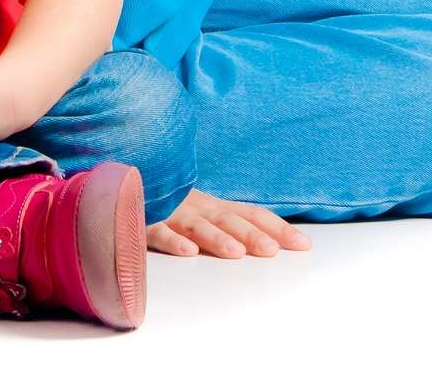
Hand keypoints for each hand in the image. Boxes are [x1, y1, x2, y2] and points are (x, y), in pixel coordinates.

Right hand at [146, 188, 311, 257]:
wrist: (125, 179)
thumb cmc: (168, 203)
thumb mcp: (200, 210)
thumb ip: (226, 223)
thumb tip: (268, 242)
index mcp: (213, 206)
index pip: (251, 213)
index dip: (277, 227)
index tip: (305, 245)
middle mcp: (197, 207)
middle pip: (228, 220)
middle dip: (251, 235)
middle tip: (273, 250)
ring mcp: (171, 212)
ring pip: (196, 226)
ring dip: (216, 238)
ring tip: (235, 253)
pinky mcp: (143, 220)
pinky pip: (157, 230)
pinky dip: (171, 240)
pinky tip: (186, 251)